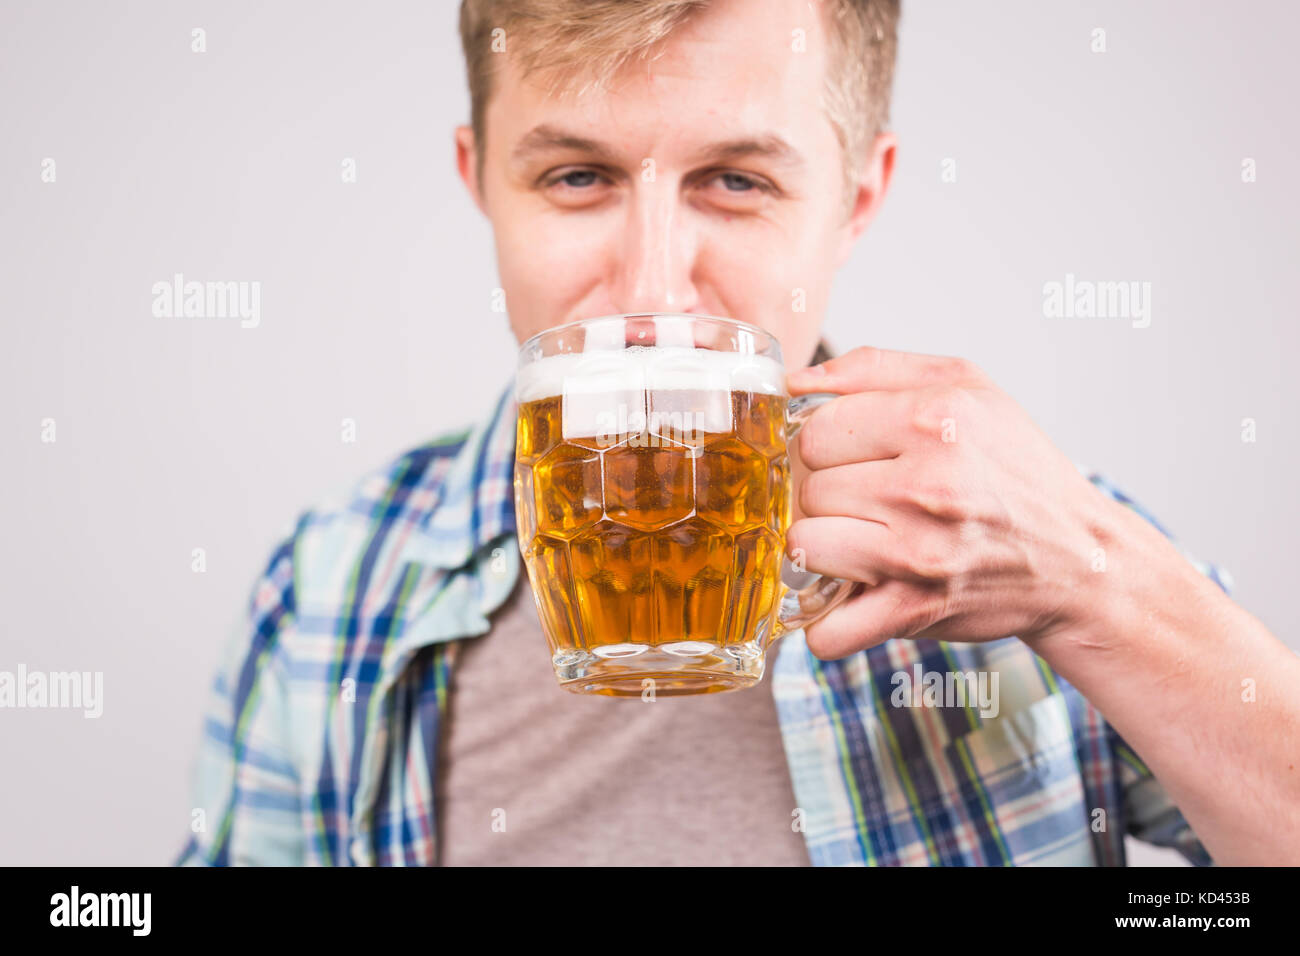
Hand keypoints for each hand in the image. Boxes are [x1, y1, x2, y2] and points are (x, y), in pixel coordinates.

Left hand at [785, 346, 1117, 658]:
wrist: (1081, 559)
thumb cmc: (1017, 471)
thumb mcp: (966, 386)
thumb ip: (875, 367)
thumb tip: (797, 380)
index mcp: (935, 418)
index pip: (815, 430)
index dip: (829, 444)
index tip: (857, 457)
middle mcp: (926, 484)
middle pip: (809, 488)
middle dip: (831, 494)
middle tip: (871, 501)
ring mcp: (917, 551)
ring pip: (805, 545)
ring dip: (826, 548)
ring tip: (863, 540)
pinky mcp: (913, 610)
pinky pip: (827, 628)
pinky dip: (828, 622)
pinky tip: (853, 598)